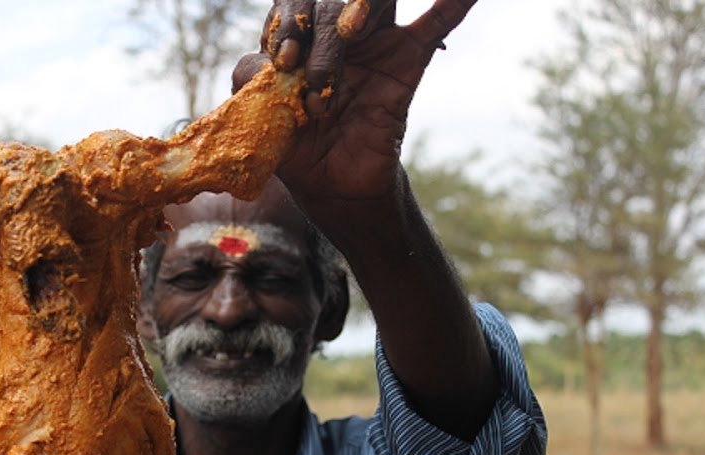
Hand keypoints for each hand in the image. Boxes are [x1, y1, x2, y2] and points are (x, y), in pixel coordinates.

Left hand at [232, 0, 477, 208]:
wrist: (336, 187)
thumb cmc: (298, 150)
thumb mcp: (263, 118)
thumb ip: (253, 81)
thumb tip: (256, 60)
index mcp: (300, 40)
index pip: (292, 6)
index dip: (287, 24)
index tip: (284, 61)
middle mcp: (336, 33)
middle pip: (330, 2)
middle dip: (321, 31)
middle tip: (315, 76)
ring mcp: (375, 42)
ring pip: (375, 0)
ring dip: (362, 5)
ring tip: (353, 29)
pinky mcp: (408, 60)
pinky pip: (434, 25)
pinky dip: (450, 4)